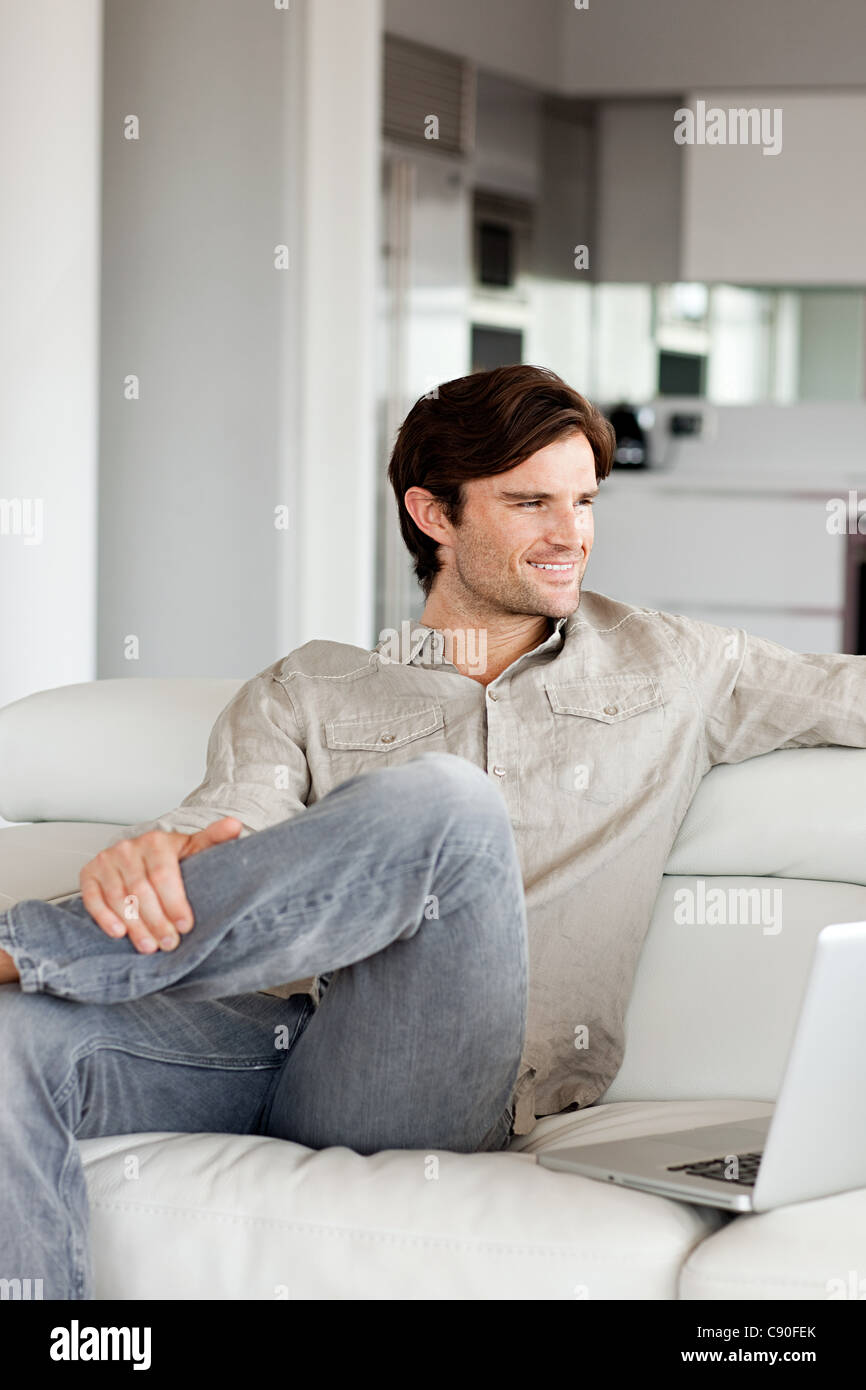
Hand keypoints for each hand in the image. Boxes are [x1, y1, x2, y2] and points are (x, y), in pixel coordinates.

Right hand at [79, 817, 243, 952]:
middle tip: (169, 943)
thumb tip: (234, 825)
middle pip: (141, 890)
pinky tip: (118, 932)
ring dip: (134, 925)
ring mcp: (107, 860)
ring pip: (119, 897)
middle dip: (156, 921)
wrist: (142, 853)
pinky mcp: (89, 873)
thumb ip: (214, 839)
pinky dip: (104, 916)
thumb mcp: (195, 847)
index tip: (186, 925)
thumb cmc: (171, 857)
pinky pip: (92, 897)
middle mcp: (128, 848)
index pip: (163, 874)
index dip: (174, 903)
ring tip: (149, 945)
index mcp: (156, 842)